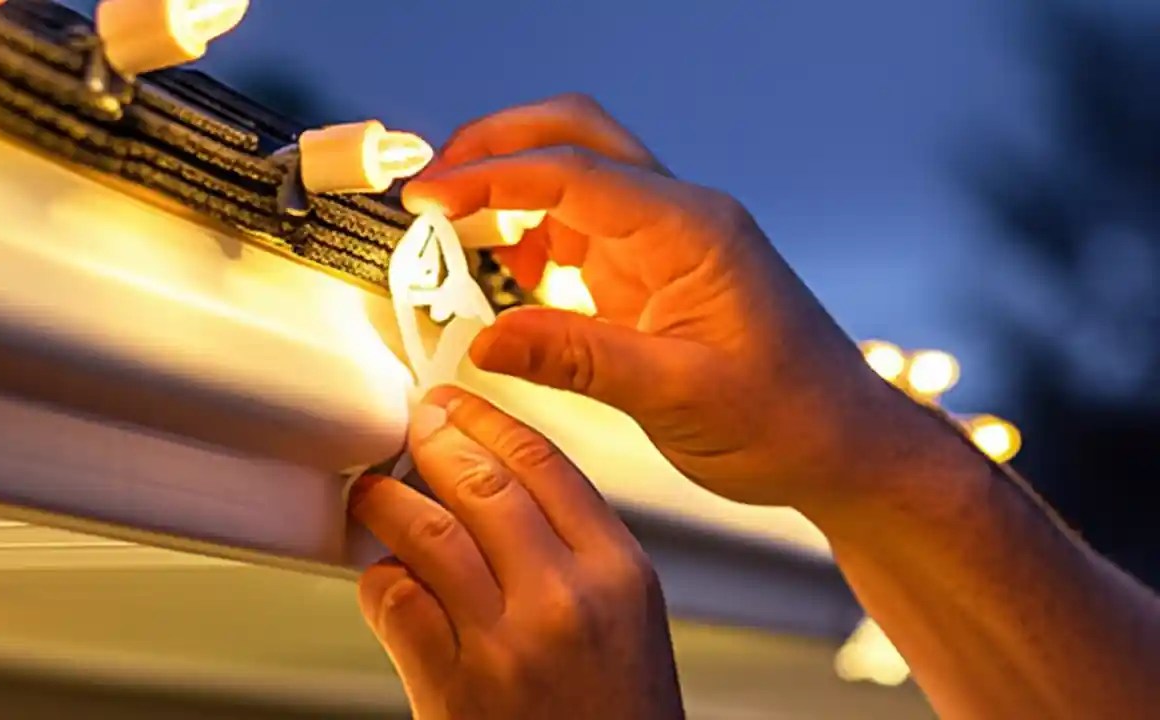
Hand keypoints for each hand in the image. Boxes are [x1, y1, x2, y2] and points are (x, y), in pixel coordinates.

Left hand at [348, 387, 683, 719]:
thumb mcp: (628, 617)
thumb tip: (502, 488)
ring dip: (386, 499)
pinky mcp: (452, 685)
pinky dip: (379, 576)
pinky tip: (383, 572)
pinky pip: (395, 600)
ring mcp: (504, 641)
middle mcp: (563, 596)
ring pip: (425, 529)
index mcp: (618, 571)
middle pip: (479, 480)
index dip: (488, 418)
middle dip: (431, 439)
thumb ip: (576, 549)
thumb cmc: (620, 717)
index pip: (543, 460)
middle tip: (411, 425)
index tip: (460, 401)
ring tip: (374, 490)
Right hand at [404, 94, 923, 516]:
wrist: (842, 444)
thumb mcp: (677, 396)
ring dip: (512, 189)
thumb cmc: (788, 418)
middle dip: (496, 146)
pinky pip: (583, 228)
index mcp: (691, 231)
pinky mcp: (656, 272)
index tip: (427, 196)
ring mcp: (667, 242)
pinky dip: (534, 235)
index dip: (490, 177)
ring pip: (575, 176)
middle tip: (431, 185)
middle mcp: (679, 219)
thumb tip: (486, 342)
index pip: (573, 172)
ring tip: (455, 232)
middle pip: (576, 137)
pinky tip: (512, 275)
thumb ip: (578, 360)